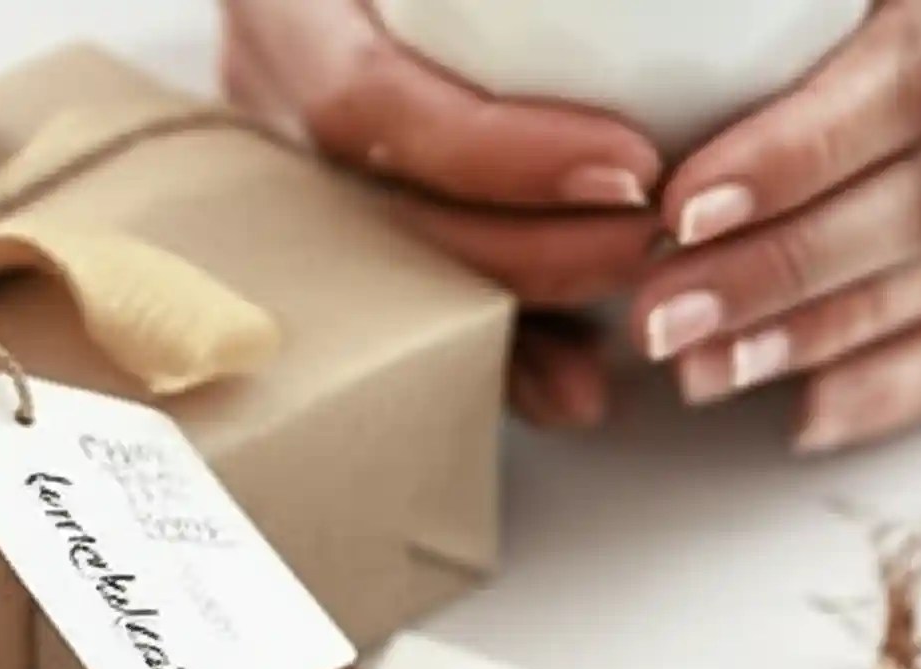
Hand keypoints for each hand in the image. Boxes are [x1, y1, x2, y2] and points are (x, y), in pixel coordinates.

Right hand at [222, 0, 662, 425]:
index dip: (496, 154)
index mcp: (282, 10)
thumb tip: (620, 139)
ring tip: (615, 347)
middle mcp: (267, 96)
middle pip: (386, 213)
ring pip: (395, 270)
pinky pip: (403, 291)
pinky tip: (566, 380)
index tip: (630, 168)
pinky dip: (488, 346)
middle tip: (653, 248)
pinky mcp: (326, 201)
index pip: (369, 103)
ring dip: (510, 322)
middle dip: (527, 255)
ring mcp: (288, 160)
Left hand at [633, 0, 920, 451]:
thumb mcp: (797, 17)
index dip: (795, 154)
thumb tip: (620, 87)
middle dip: (775, 272)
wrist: (899, 99)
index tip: (682, 212)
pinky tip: (803, 416)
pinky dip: (884, 389)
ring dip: (809, 338)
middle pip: (919, 199)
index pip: (903, 80)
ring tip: (700, 372)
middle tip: (659, 318)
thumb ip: (738, 41)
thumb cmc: (820, 41)